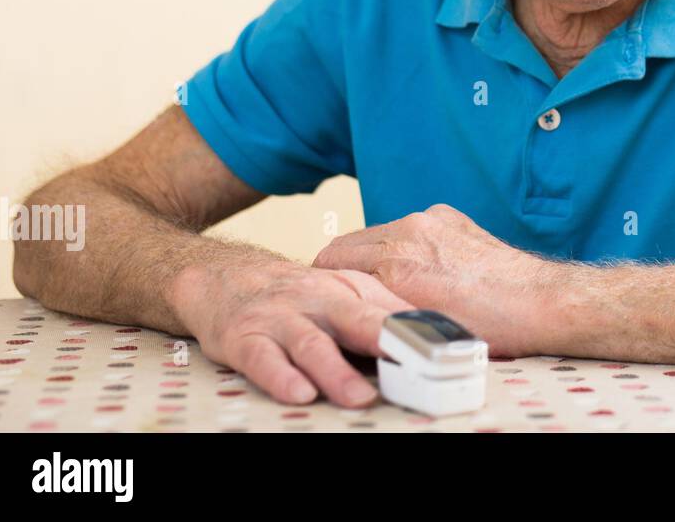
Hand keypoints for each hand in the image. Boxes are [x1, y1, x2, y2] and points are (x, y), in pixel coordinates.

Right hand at [170, 258, 412, 406]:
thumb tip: (435, 333)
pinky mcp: (245, 337)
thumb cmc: (300, 294)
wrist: (229, 277)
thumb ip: (386, 311)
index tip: (446, 352)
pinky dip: (281, 377)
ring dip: (336, 372)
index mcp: (349, 291)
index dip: (417, 331)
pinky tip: (299, 394)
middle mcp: (317, 302)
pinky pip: (263, 358)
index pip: (389, 311)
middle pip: (356, 321)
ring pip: (312, 344)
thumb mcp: (347, 291)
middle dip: (385, 345)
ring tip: (359, 397)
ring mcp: (281, 318)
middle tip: (413, 370)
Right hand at [312, 204, 561, 357]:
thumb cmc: (487, 325)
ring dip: (376, 256)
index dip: (325, 284)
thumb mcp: (419, 328)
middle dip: (345, 269)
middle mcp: (408, 232)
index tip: (326, 300)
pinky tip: (424, 270)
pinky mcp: (448, 216)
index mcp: (395, 263)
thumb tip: (352, 312)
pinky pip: (410, 228)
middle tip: (351, 296)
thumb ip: (377, 310)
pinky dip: (406, 246)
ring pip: (379, 234)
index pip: (329, 262)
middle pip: (349, 244)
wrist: (539, 301)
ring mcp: (430, 219)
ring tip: (390, 287)